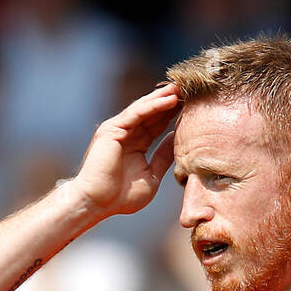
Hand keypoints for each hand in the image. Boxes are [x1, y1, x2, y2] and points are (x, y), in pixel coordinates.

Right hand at [73, 85, 178, 216]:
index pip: (157, 124)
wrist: (98, 203)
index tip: (192, 106)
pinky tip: (170, 99)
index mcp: (136, 144)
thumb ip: (163, 158)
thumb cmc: (121, 197)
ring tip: (181, 87)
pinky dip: (153, 106)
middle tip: (190, 88)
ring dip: (163, 97)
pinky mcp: (113, 129)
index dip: (173, 115)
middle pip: (152, 112)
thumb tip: (176, 140)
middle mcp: (127, 133)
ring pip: (145, 108)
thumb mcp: (152, 176)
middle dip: (170, 100)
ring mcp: (119, 129)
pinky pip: (137, 113)